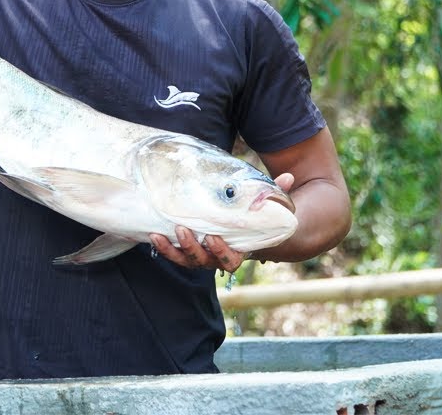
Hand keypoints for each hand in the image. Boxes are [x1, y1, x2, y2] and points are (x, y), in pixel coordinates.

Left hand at [149, 172, 294, 272]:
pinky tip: (154, 235)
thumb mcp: (266, 206)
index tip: (214, 237)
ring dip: (174, 249)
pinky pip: (174, 254)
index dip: (221, 252)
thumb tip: (288, 177)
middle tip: (184, 229)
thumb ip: (276, 193)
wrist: (241, 226)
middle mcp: (218, 258)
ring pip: (186, 260)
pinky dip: (164, 247)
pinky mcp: (187, 251)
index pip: (230, 260)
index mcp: (239, 251)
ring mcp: (201, 256)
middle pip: (204, 262)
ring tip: (162, 233)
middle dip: (193, 248)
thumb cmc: (254, 216)